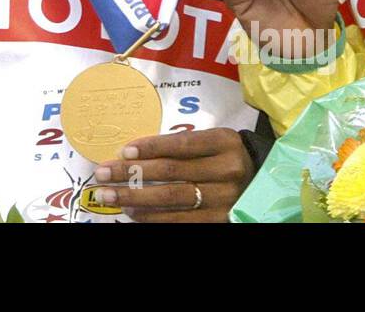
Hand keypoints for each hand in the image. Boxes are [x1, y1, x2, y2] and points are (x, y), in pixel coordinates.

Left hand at [91, 128, 253, 222]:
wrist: (261, 180)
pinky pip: (181, 221)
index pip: (181, 145)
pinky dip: (153, 218)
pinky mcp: (221, 220)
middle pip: (171, 173)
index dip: (150, 148)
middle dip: (132, 173)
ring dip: (136, 198)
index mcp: (224, 143)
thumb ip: (180, 145)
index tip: (123, 151)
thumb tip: (132, 154)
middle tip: (103, 173)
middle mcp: (228, 170)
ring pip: (172, 199)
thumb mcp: (211, 141)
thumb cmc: (225, 156)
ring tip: (111, 196)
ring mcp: (225, 199)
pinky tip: (134, 214)